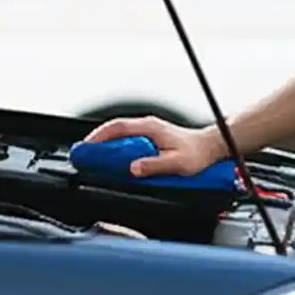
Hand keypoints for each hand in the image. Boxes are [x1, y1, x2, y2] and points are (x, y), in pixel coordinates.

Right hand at [82, 115, 224, 177]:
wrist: (210, 147)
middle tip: (84, 154)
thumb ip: (154, 165)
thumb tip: (134, 168)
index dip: (99, 137)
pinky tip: (112, 158)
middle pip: (114, 129)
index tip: (86, 148)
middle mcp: (148, 126)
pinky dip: (116, 147)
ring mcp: (149, 130)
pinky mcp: (150, 137)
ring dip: (106, 144)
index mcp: (150, 128)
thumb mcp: (177, 163)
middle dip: (97, 140)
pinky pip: (127, 139)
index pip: (117, 127)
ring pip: (120, 133)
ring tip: (93, 157)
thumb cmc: (197, 154)